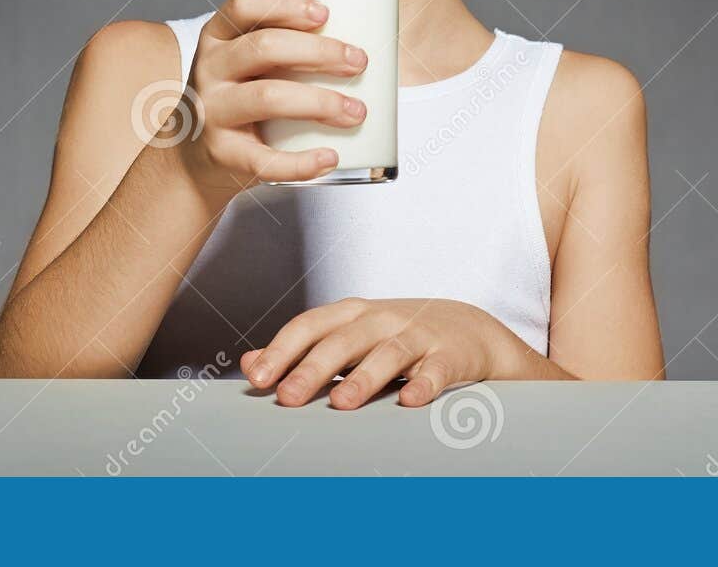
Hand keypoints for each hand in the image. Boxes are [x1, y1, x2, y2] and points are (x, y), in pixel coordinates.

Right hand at [166, 0, 368, 200]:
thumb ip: (283, 47)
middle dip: (319, 52)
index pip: (243, 6)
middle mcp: (209, 69)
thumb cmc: (237, 98)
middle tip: (358, 61)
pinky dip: (302, 162)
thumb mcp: (244, 63)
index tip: (325, 13)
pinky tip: (330, 157)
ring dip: (320, 102)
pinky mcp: (222, 153)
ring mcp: (212, 111)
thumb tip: (358, 41)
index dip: (284, 4)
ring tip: (356, 111)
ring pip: (268, 97)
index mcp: (218, 38)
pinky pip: (265, 159)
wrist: (192, 156)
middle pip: (264, 48)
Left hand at [240, 297, 516, 407]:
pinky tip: (411, 401)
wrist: (469, 330)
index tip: (258, 378)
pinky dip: (424, 384)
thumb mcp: (348, 336)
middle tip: (288, 398)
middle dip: (313, 369)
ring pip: (388, 355)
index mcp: (350, 314)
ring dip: (363, 378)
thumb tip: (248, 364)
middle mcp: (381, 319)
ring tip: (341, 403)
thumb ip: (300, 351)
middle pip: (343, 341)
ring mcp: (417, 335)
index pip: (309, 326)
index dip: (282, 350)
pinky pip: (436, 369)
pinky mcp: (451, 355)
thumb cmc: (395, 337)